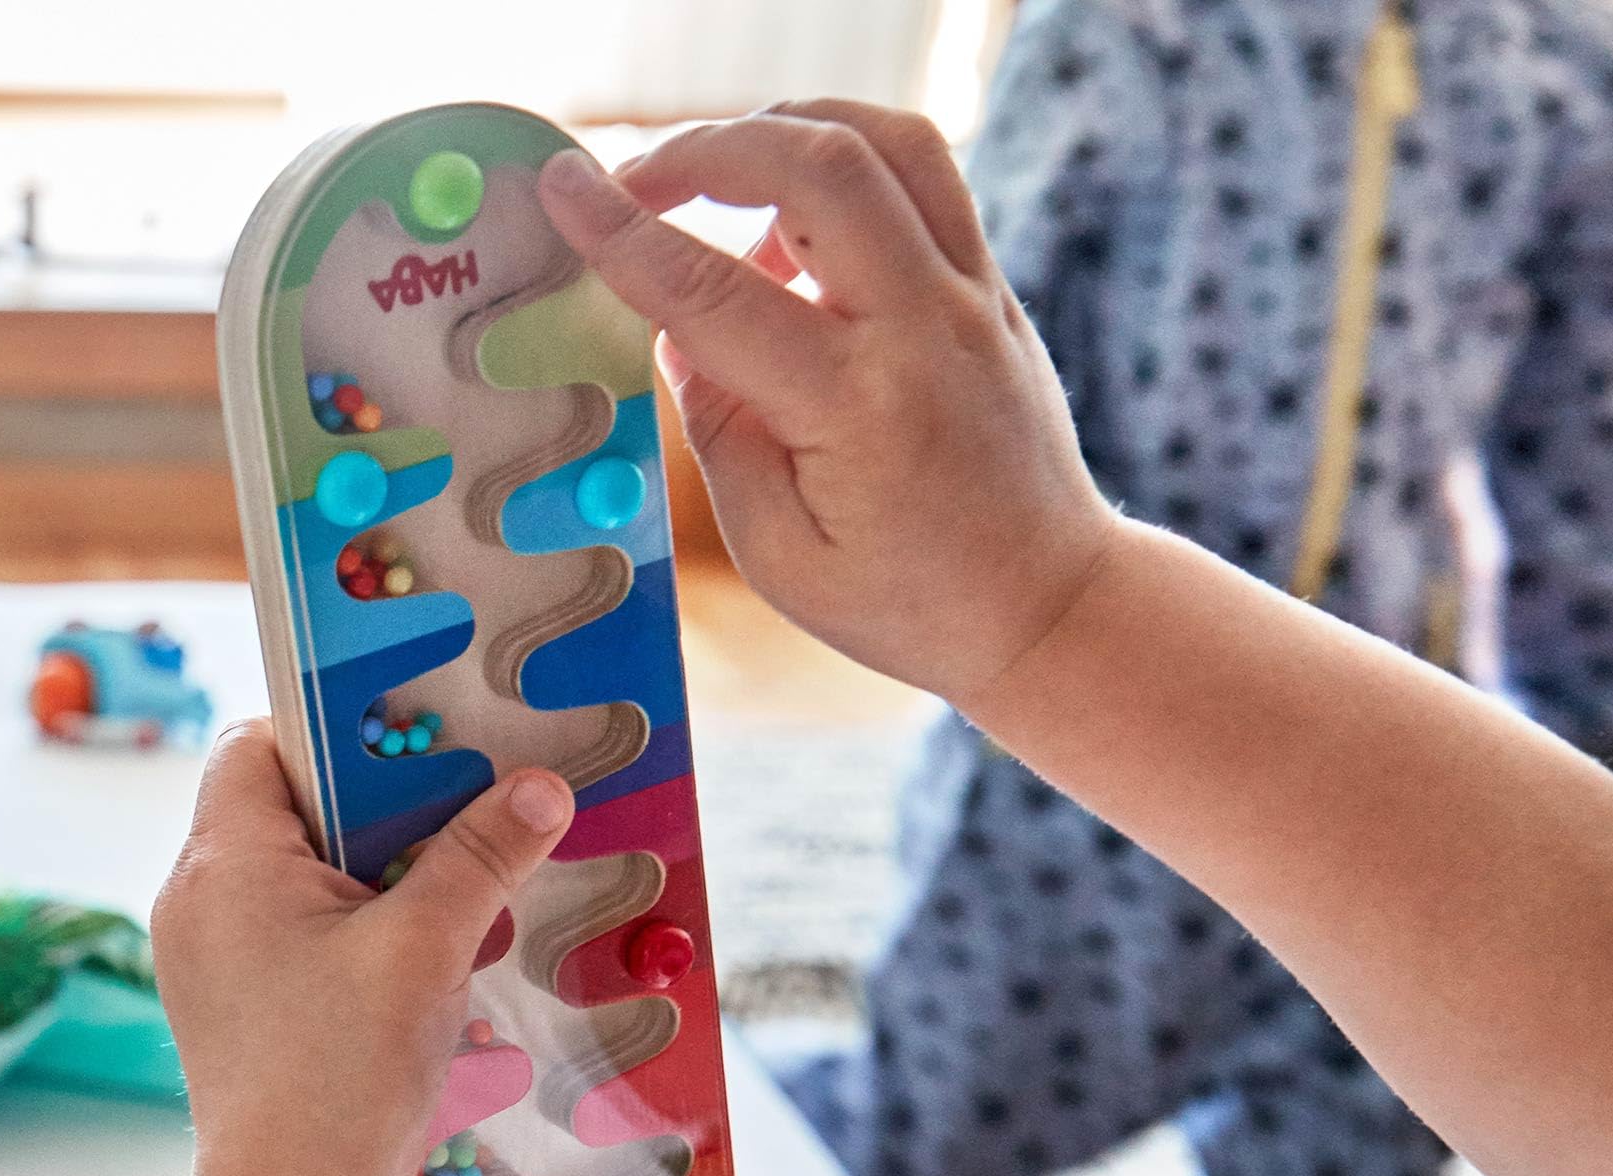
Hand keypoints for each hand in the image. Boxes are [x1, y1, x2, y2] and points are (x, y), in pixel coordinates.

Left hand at [151, 721, 571, 1175]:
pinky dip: (359, 922)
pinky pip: (297, 926)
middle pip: (288, 803)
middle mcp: (199, 897)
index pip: (260, 740)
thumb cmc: (342, 1078)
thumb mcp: (427, 952)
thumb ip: (481, 858)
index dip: (338, 729)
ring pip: (300, 869)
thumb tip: (540, 785)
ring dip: (379, 868)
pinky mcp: (236, 1001)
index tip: (422, 743)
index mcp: (225, 862)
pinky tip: (423, 956)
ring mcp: (212, 954)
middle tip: (462, 812)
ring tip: (453, 890)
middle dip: (381, 804)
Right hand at [538, 103, 1119, 708]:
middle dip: (706, 149)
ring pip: (883, 140)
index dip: (626, 236)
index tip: (562, 189)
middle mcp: (926, 330)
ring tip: (721, 184)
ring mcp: (973, 297)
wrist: (1050, 607)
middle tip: (639, 181)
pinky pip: (922, 175)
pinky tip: (796, 227)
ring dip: (784, 132)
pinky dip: (844, 165)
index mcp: (860, 411)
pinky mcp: (992, 287)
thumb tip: (676, 334)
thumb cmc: (912, 603)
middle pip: (814, 163)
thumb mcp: (785, 558)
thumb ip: (720, 436)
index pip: (717, 294)